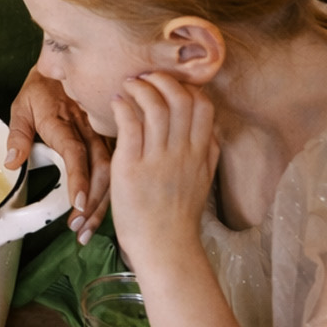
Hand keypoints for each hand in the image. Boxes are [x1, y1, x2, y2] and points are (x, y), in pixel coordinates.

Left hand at [6, 65, 112, 243]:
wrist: (67, 63)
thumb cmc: (42, 89)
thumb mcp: (22, 106)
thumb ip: (18, 135)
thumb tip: (12, 162)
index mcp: (63, 120)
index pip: (74, 152)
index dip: (78, 177)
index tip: (78, 203)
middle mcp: (89, 127)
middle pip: (100, 167)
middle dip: (93, 201)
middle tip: (79, 228)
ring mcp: (104, 131)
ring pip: (113, 169)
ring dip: (104, 201)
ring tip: (89, 227)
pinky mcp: (113, 135)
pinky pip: (119, 164)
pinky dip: (114, 190)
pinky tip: (108, 211)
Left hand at [110, 73, 219, 269]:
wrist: (164, 248)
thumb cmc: (178, 215)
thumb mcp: (203, 180)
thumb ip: (207, 152)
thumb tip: (211, 129)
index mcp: (200, 154)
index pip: (203, 106)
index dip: (187, 88)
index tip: (171, 86)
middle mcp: (182, 153)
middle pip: (181, 99)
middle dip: (163, 80)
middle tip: (146, 78)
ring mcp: (157, 159)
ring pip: (155, 106)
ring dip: (140, 88)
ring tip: (129, 86)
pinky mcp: (131, 167)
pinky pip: (130, 124)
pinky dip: (122, 106)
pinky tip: (116, 103)